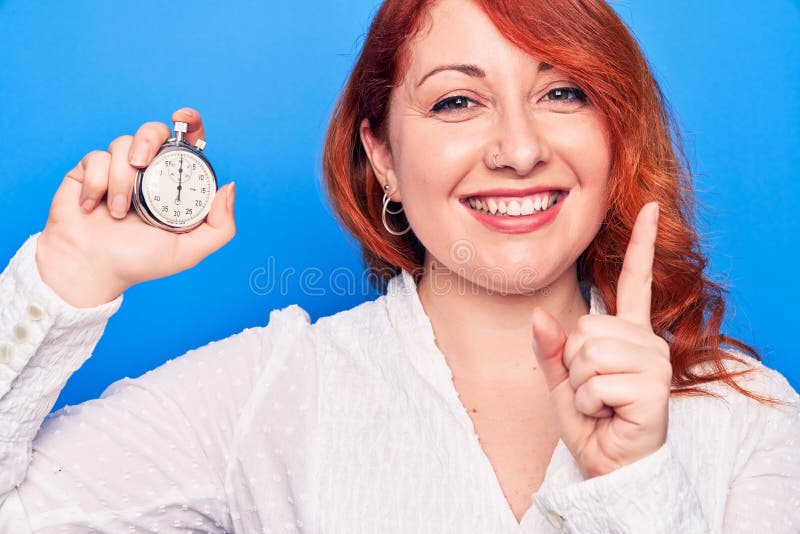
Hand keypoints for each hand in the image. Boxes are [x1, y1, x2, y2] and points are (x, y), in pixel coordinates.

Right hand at [36, 108, 236, 307]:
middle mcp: (149, 172)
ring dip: (120, 180)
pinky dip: (96, 184)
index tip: (182, 118)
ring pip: (123, 144)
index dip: (190, 123)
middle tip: (139, 165)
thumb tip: (229, 187)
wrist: (91, 267)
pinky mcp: (90, 170)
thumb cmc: (139, 261)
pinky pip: (96, 158)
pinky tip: (94, 207)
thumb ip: (220, 226)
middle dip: (147, 140)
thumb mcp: (189, 250)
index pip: (187, 143)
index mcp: (176, 184)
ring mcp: (119, 169)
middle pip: (154, 131)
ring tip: (120, 211)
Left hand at [532, 201, 670, 478]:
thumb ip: (551, 349)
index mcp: (628, 334)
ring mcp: (654, 362)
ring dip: (581, 387)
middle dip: (575, 365)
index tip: (652, 208)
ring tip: (601, 403)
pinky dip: (589, 403)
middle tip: (594, 392)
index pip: (636, 281)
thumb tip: (538, 317)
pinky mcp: (654, 387)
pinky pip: (596, 381)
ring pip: (588, 353)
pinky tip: (609, 414)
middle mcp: (647, 341)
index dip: (643, 244)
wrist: (609, 464)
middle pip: (585, 328)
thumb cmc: (591, 420)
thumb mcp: (562, 380)